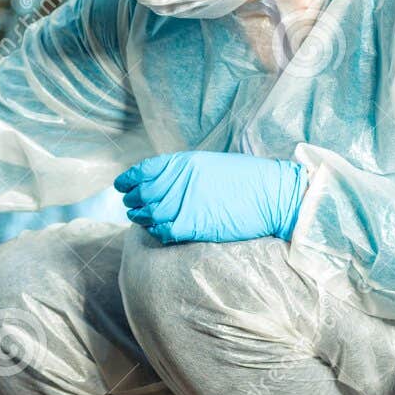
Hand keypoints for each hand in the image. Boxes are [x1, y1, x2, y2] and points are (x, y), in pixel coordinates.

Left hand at [115, 151, 305, 243]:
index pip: (143, 170)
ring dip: (141, 217)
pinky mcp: (191, 226)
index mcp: (184, 162)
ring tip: (139, 218)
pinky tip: (158, 230)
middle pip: (142, 194)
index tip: (122, 186)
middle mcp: (179, 181)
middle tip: (130, 206)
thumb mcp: (212, 164)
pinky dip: (156, 231)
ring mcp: (183, 204)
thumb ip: (185, 172)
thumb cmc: (249, 179)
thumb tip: (164, 182)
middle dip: (132, 201)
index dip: (128, 180)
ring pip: (148, 214)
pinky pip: (163, 231)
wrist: (272, 195)